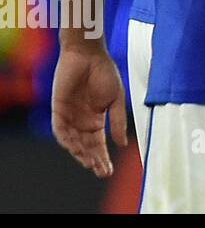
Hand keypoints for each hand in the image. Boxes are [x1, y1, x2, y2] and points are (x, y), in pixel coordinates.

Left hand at [51, 39, 127, 177]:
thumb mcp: (116, 99)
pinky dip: (67, 140)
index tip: (110, 170)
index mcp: (96, 119)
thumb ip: (118, 121)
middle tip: (102, 173)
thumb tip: (122, 145)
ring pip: (73, 142)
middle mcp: (82, 121)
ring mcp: (70, 116)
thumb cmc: (105, 72)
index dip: (103, 157)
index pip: (99, 144)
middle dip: (94, 160)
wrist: (89, 54)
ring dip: (81, 154)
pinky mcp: (58, 109)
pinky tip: (76, 148)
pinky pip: (60, 130)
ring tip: (90, 164)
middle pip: (86, 147)